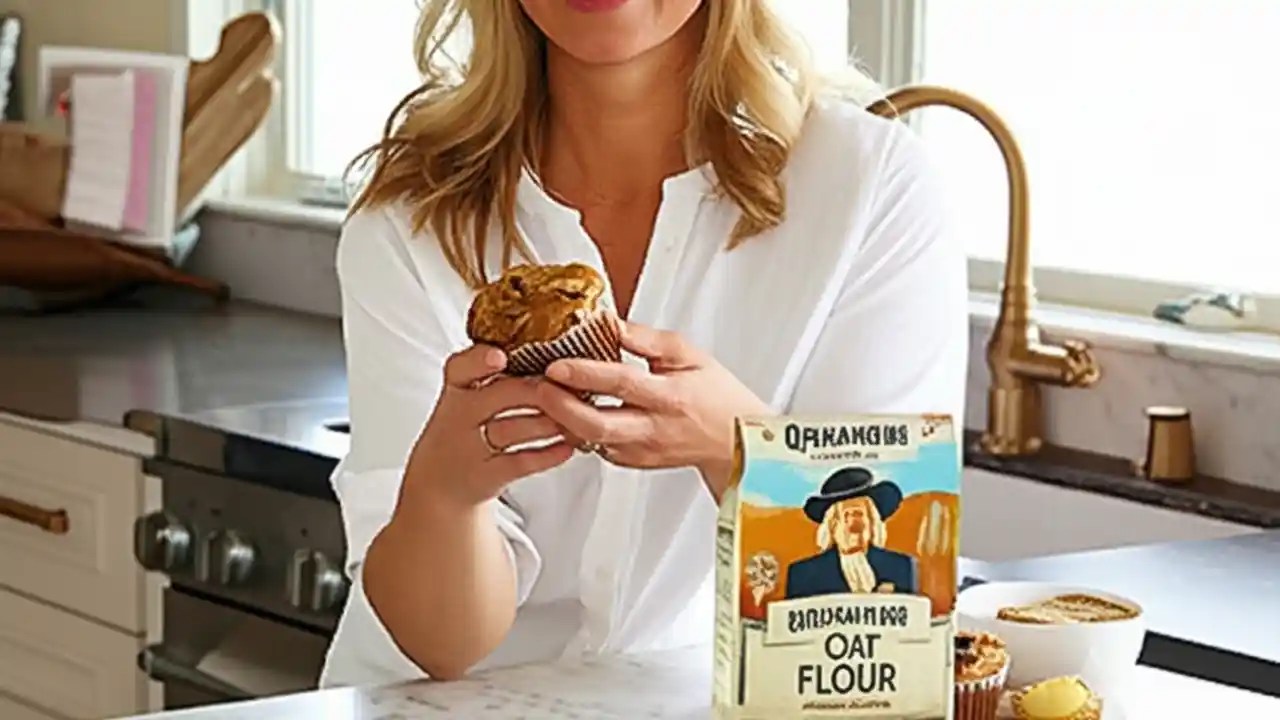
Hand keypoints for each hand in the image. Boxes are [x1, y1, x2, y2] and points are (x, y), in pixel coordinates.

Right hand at [402, 346, 573, 510]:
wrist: (440, 482)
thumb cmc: (465, 429)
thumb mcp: (467, 396)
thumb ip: (499, 373)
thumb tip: (554, 349)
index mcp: (458, 387)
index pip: (461, 367)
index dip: (479, 360)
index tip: (500, 356)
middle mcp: (460, 415)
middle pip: (498, 396)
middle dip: (537, 391)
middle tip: (568, 386)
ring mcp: (470, 447)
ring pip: (511, 429)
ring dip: (547, 422)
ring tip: (574, 416)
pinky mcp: (485, 475)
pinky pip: (519, 463)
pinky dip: (546, 455)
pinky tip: (567, 447)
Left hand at [536, 322, 769, 500]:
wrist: (735, 442)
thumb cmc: (715, 395)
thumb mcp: (687, 355)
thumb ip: (645, 339)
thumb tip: (609, 323)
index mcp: (669, 396)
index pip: (621, 383)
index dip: (585, 374)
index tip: (557, 364)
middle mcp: (653, 428)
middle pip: (597, 425)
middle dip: (561, 407)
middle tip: (539, 387)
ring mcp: (641, 451)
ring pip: (590, 441)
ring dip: (561, 420)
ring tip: (544, 396)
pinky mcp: (633, 462)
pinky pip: (596, 447)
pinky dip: (576, 430)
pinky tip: (565, 411)